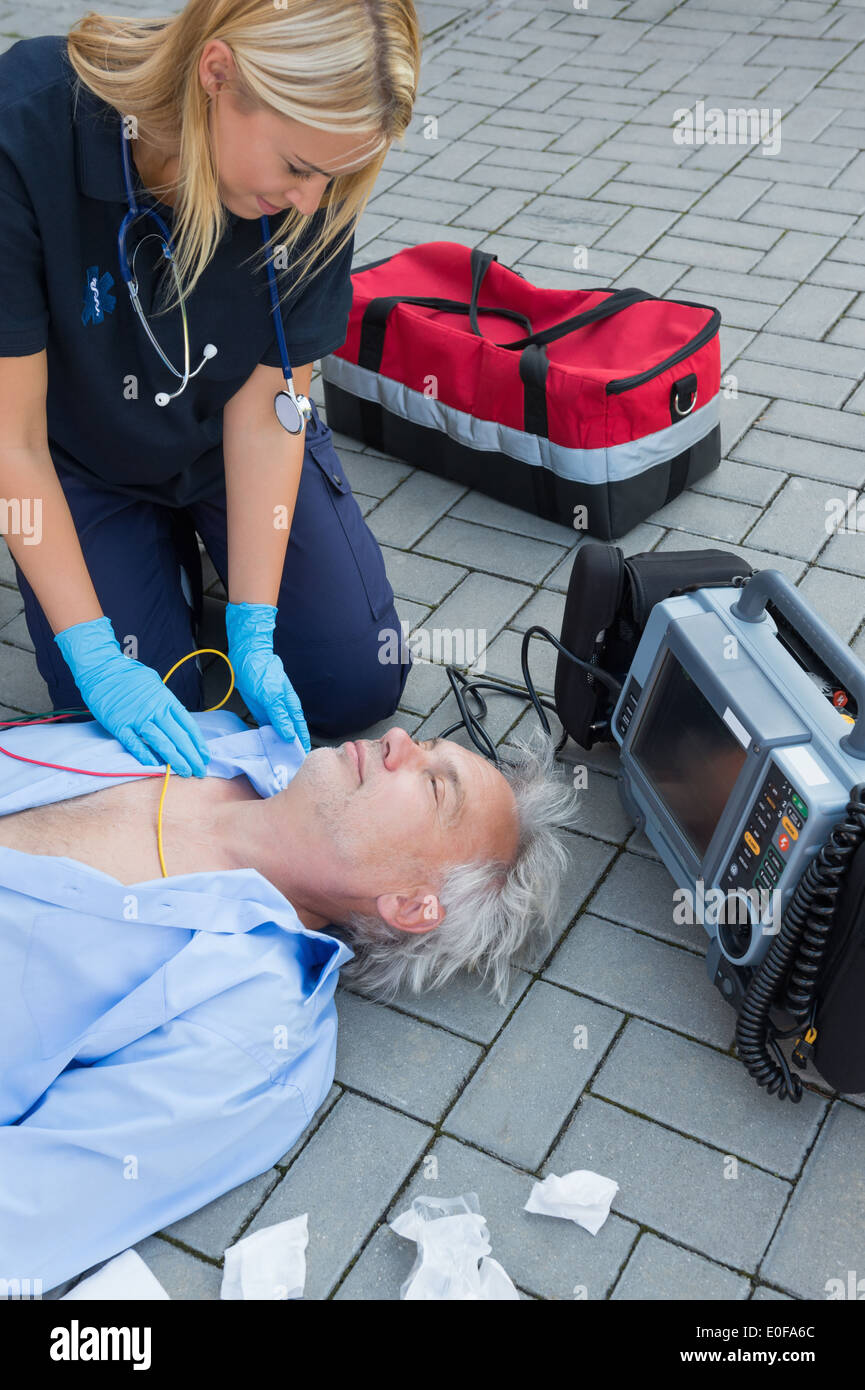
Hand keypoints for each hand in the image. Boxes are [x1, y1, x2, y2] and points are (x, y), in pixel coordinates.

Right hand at [54, 616, 210, 776]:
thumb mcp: (155, 683)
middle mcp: (155, 710)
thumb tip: (176, 719)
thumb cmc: (128, 674)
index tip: (205, 756)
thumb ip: (165, 702)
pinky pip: (134, 743)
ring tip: (185, 772)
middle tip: (200, 771)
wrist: (101, 668)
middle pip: (179, 737)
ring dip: (175, 760)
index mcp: (166, 700)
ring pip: (161, 743)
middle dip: (192, 757)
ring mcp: (137, 718)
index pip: (188, 725)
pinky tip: (155, 766)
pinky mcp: (119, 725)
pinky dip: (145, 755)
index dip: (199, 743)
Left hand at [224, 601, 309, 751]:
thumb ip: (279, 716)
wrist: (248, 659)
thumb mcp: (271, 697)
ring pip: (278, 732)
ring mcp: (273, 712)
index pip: (300, 730)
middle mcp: (284, 711)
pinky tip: (265, 747)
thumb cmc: (262, 673)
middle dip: (290, 748)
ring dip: (278, 745)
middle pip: (290, 733)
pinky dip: (267, 738)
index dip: (301, 744)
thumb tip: (288, 735)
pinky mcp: (262, 712)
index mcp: (291, 707)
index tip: (302, 759)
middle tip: (289, 766)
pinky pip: (266, 728)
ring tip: (277, 761)